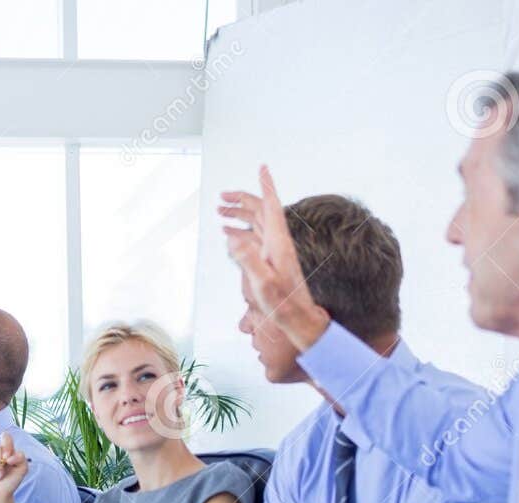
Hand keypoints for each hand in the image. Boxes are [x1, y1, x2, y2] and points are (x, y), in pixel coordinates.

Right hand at [219, 167, 330, 352]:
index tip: (262, 167)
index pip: (271, 206)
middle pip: (260, 211)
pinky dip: (241, 231)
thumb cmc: (283, 303)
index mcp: (277, 242)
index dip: (266, 186)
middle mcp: (277, 242)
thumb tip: (233, 237)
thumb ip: (248, 259)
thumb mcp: (263, 283)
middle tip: (221, 197)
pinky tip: (230, 234)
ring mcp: (275, 250)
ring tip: (220, 212)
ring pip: (256, 223)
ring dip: (239, 214)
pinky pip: (255, 238)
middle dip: (242, 199)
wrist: (298, 318)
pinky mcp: (272, 260)